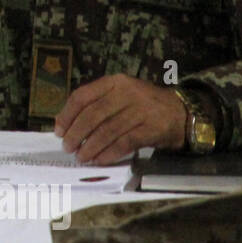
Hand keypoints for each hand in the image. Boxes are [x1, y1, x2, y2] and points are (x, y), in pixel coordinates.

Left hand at [55, 75, 186, 164]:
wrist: (182, 114)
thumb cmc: (144, 107)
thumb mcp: (120, 97)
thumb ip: (95, 105)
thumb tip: (64, 124)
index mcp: (115, 82)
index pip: (82, 96)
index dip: (67, 115)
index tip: (58, 131)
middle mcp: (127, 92)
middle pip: (93, 114)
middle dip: (76, 133)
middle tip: (68, 148)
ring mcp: (141, 109)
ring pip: (107, 130)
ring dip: (90, 147)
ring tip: (82, 157)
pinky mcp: (152, 127)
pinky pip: (124, 142)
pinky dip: (109, 153)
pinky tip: (99, 160)